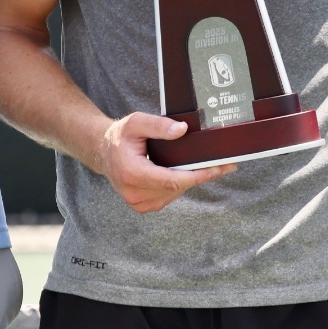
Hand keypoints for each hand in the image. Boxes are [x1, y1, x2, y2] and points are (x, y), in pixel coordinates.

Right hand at [93, 112, 235, 211]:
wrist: (103, 152)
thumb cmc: (120, 136)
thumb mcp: (136, 122)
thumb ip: (159, 125)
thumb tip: (182, 130)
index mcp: (132, 173)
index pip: (173, 180)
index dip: (198, 175)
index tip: (219, 169)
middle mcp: (134, 192)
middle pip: (177, 187)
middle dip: (201, 176)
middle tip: (224, 164)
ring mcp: (137, 202)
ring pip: (174, 193)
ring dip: (190, 181)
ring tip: (205, 166)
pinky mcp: (141, 206)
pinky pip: (168, 197)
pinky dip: (178, 186)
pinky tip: (183, 173)